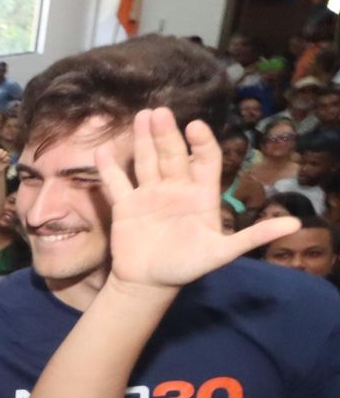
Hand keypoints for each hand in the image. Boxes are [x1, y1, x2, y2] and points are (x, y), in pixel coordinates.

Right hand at [103, 108, 295, 290]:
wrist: (149, 284)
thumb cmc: (186, 267)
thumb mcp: (222, 253)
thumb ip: (254, 236)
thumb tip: (294, 226)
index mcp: (200, 195)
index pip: (204, 160)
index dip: (200, 143)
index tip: (194, 127)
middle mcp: (176, 189)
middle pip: (172, 155)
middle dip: (167, 134)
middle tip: (159, 112)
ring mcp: (150, 195)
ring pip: (147, 162)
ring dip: (144, 140)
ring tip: (142, 116)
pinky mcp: (126, 206)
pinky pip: (117, 183)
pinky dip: (110, 168)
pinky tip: (104, 151)